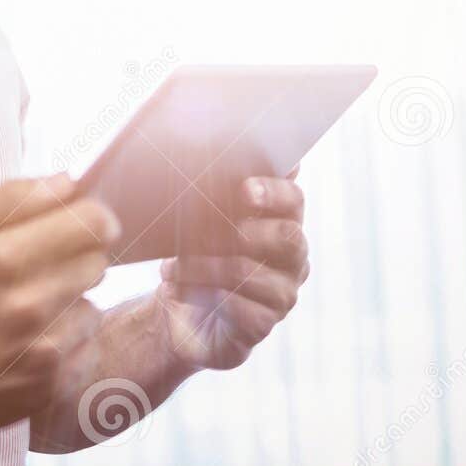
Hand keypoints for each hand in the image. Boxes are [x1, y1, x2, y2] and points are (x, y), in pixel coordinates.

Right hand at [0, 175, 118, 429]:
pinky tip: (31, 342)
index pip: (93, 224)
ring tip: (31, 310)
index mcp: (3, 258)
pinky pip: (84, 348)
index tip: (80, 221)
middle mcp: (30, 305)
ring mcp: (44, 351)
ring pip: (92, 307)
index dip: (91, 216)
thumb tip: (69, 183)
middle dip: (77, 258)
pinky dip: (65, 343)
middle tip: (44, 267)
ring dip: (69, 304)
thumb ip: (13, 199)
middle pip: (98, 263)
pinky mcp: (51, 386)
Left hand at [154, 170, 309, 370]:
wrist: (178, 312)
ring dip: (205, 266)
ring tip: (171, 265)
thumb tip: (217, 140)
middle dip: (246, 230)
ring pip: (252, 272)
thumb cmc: (194, 255)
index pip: (294, 201)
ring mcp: (282, 294)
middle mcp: (292, 258)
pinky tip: (176, 287)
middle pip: (289, 238)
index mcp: (282, 222)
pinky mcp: (262, 325)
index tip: (244, 190)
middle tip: (204, 231)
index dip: (274, 193)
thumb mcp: (200, 220)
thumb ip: (216, 188)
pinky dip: (204, 294)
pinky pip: (242, 308)